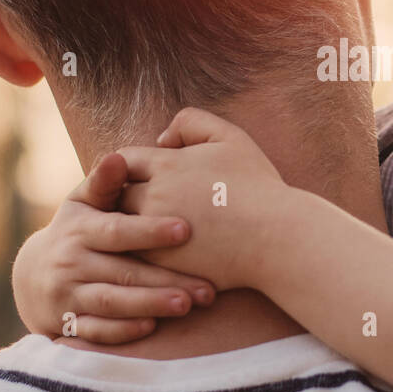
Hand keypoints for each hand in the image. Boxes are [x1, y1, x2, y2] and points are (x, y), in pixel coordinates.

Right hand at [11, 152, 217, 344]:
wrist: (32, 276)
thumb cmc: (76, 230)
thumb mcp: (82, 203)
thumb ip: (104, 183)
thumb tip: (118, 157)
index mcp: (80, 230)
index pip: (117, 231)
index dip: (149, 231)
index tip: (185, 230)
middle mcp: (71, 263)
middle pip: (122, 273)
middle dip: (164, 279)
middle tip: (206, 287)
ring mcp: (68, 296)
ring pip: (111, 304)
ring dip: (149, 305)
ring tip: (187, 305)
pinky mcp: (68, 326)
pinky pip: (96, 331)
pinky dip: (122, 331)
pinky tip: (153, 327)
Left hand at [117, 108, 288, 289]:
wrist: (276, 237)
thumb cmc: (257, 186)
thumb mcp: (230, 138)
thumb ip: (192, 123)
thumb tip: (162, 139)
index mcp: (166, 166)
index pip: (123, 161)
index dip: (129, 168)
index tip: (138, 177)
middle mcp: (153, 198)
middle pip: (116, 196)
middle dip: (124, 199)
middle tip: (132, 204)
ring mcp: (154, 236)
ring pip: (121, 231)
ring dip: (127, 229)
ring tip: (139, 230)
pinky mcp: (161, 268)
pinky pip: (134, 259)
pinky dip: (138, 254)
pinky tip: (154, 253)